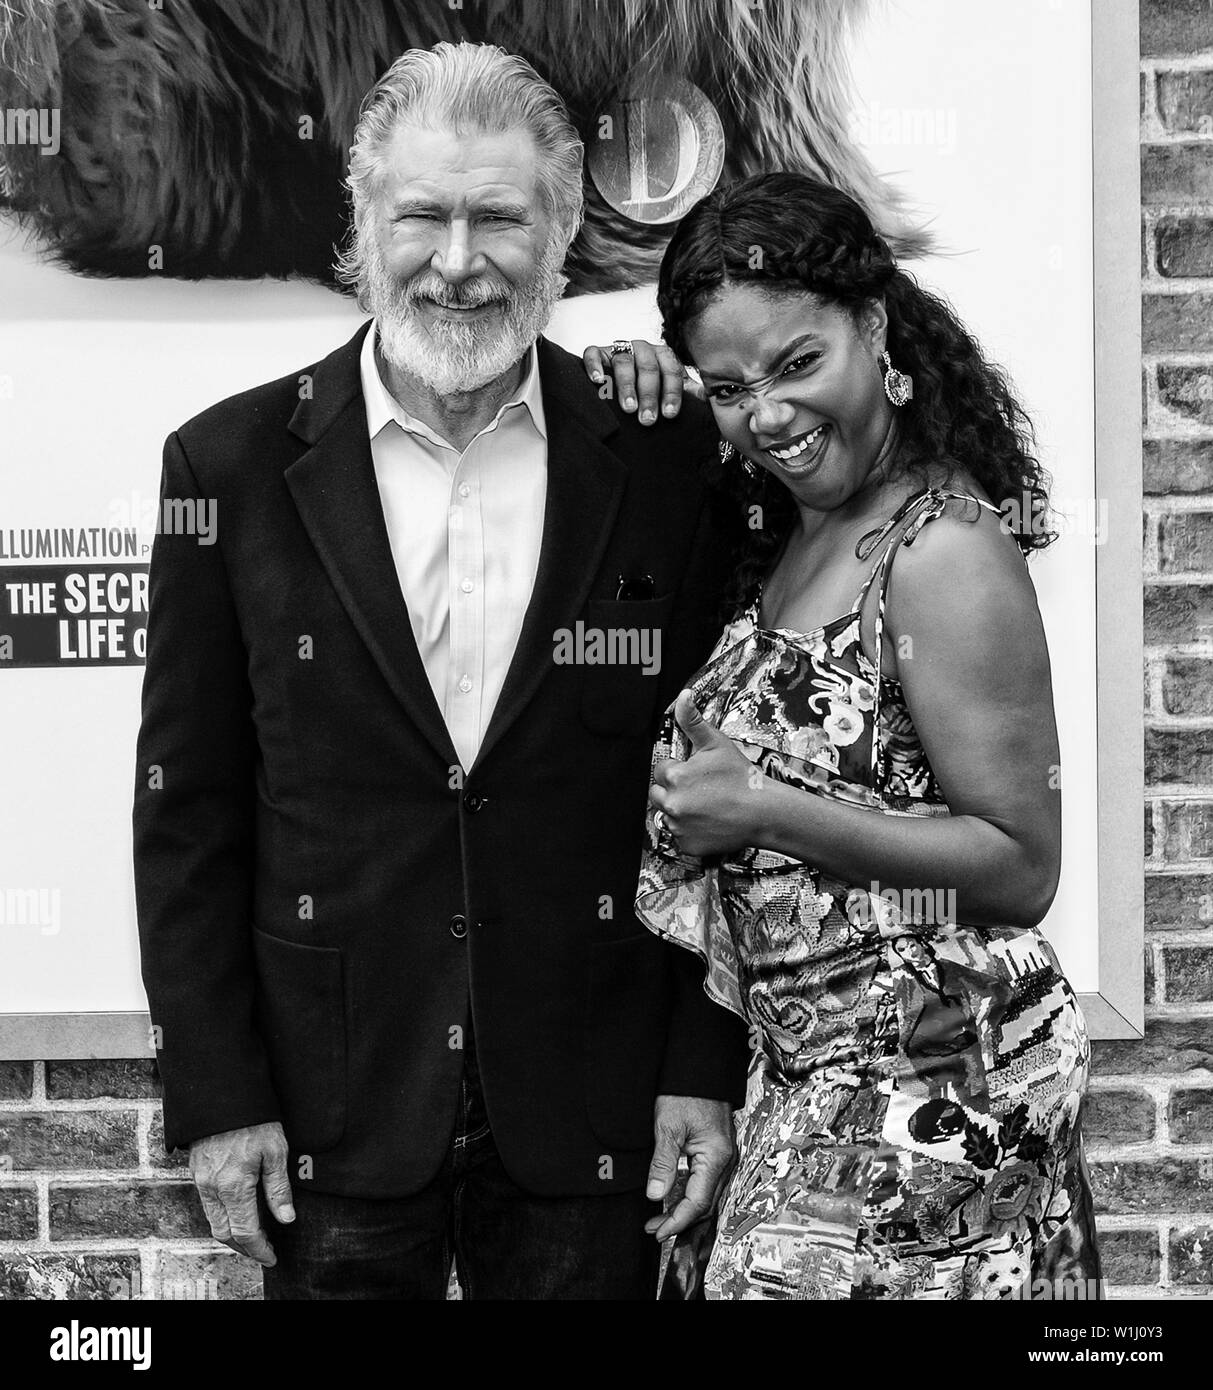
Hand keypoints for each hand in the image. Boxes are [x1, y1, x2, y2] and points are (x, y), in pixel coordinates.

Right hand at [190, 1121, 294, 1265]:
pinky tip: (237, 1211)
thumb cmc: (254, 1119)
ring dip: (231, 1234)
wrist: (223, 1094)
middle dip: (244, 1247)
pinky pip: (207, 1204)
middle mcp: (212, 1187)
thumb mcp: (276, 1150)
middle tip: (264, 1250)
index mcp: (234, 1185)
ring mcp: (201, 1180)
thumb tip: (286, 1219)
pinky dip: (222, 1216)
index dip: (260, 1249)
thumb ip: (278, 1188)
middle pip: (224, 1233)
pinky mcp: (196, 1171)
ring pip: (213, 1221)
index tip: (272, 1256)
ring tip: (253, 1235)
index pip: (245, 1232)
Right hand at [581, 338, 700, 422]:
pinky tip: (597, 381)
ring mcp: (620, 349)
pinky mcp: (598, 353)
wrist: (623, 387)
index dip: (672, 392)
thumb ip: (690, 395)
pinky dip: (595, 366)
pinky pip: (594, 354)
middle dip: (649, 395)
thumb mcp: (672, 393)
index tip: (669, 414)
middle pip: (648, 367)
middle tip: (648, 419)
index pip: (671, 370)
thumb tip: (711, 397)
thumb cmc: (652, 394)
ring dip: (626, 386)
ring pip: (624, 362)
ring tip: (628, 408)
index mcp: (663, 357)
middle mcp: (643, 349)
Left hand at [645, 1094, 734, 1239]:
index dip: (677, 1221)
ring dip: (684, 1209)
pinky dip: (689, 1194)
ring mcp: (724, 1156)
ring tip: (659, 1217)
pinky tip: (672, 1197)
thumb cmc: (687, 1092)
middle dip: (680, 1220)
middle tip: (654, 1228)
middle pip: (705, 1204)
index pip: (698, 1202)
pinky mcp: (717, 1152)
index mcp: (717, 1156)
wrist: (699, 1069)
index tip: (659, 1231)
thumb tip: (656, 1195)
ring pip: (706, 1195)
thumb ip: (663, 1163)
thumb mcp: (668, 1127)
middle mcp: (725, 1160)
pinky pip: (705, 1182)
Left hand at [651, 690, 767, 856]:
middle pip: (658, 794)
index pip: (662, 770)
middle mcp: (671, 803)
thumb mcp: (717, 743)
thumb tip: (683, 696)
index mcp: (675, 776)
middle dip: (673, 790)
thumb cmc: (742, 777)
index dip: (678, 769)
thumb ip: (693, 721)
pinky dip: (689, 831)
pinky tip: (708, 822)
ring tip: (705, 805)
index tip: (696, 773)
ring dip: (679, 810)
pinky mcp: (687, 845)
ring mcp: (678, 826)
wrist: (763, 812)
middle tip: (700, 790)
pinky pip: (679, 836)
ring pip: (667, 815)